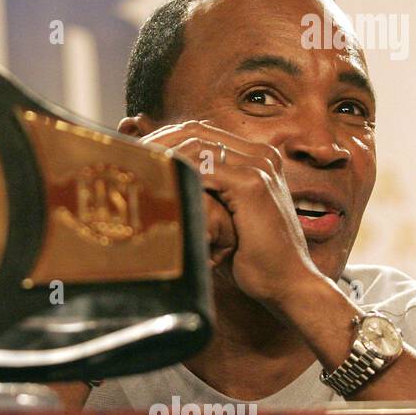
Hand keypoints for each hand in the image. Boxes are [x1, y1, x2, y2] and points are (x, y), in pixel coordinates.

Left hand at [139, 120, 320, 312]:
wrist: (288, 284)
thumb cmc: (253, 259)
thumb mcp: (225, 218)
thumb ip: (205, 196)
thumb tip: (165, 188)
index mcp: (257, 158)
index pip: (202, 133)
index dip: (166, 140)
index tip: (136, 154)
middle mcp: (261, 155)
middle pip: (196, 130)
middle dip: (158, 141)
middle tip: (128, 157)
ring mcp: (259, 166)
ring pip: (195, 144)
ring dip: (162, 155)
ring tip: (135, 169)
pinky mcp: (253, 184)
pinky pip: (203, 168)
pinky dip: (176, 173)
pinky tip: (154, 186)